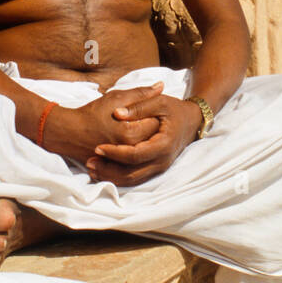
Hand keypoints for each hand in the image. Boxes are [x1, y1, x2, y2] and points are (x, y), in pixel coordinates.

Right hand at [42, 82, 165, 162]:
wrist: (68, 133)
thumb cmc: (92, 113)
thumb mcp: (116, 98)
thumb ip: (140, 93)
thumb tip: (161, 86)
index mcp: (131, 132)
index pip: (157, 123)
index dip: (155, 114)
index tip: (148, 109)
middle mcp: (129, 149)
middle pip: (154, 138)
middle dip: (153, 128)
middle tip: (144, 119)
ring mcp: (123, 161)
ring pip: (146, 150)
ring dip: (146, 140)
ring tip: (137, 129)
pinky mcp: (118, 166)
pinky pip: (136, 160)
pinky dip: (137, 151)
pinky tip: (132, 141)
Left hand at [85, 92, 203, 185]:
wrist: (192, 122)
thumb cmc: (174, 110)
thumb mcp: (159, 102)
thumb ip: (139, 105)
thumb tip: (118, 112)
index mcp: (163, 144)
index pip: (136, 154)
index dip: (116, 152)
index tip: (98, 147)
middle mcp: (162, 160)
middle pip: (132, 173)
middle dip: (109, 169)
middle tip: (89, 162)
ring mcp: (159, 167)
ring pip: (132, 180)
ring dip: (111, 177)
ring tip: (91, 169)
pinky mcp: (155, 169)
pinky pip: (135, 179)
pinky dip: (118, 178)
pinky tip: (102, 172)